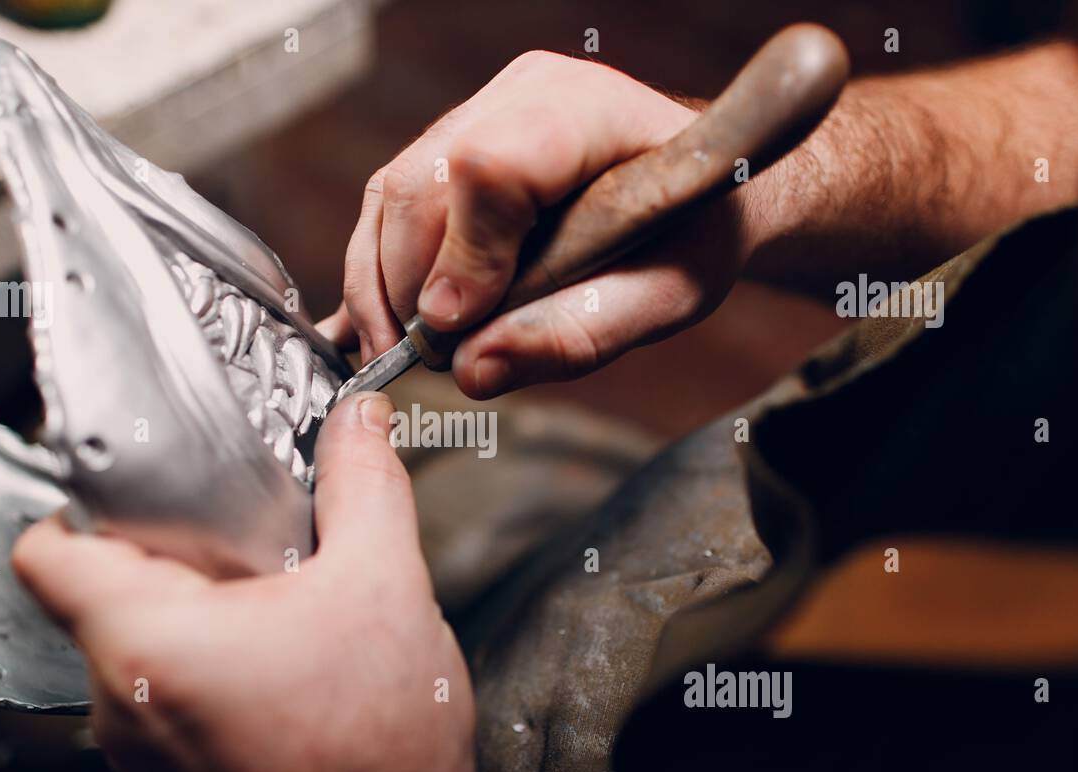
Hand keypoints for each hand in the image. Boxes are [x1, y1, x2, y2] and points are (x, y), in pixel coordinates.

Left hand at [13, 393, 489, 771]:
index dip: (87, 495)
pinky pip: (156, 684)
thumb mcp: (385, 586)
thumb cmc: (379, 757)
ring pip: (129, 636)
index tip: (145, 476)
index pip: (47, 549)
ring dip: (190, 601)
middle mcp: (122, 702)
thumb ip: (364, 485)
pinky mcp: (168, 769)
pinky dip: (200, 652)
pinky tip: (275, 649)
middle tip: (240, 527)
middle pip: (96, 586)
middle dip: (167, 544)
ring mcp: (140, 744)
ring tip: (270, 593)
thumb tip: (357, 423)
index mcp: (148, 644)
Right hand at [319, 51, 764, 397]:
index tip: (458, 329)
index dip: (463, 256)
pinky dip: (379, 272)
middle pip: (420, 187)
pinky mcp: (449, 142)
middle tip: (437, 361)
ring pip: (390, 197)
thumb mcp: (667, 297)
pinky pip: (388, 204)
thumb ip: (578, 334)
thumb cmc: (693, 233)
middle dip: (408, 290)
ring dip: (381, 288)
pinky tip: (390, 325)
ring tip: (411, 352)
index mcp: (588, 112)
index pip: (491, 168)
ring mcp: (478, 112)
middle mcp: (522, 96)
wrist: (698, 185)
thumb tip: (472, 368)